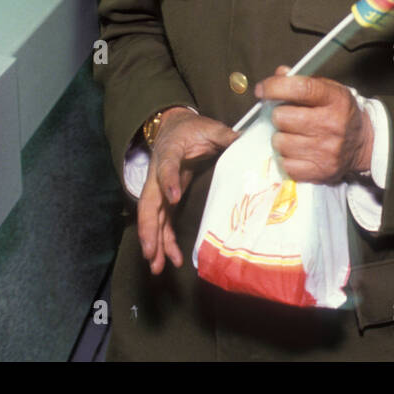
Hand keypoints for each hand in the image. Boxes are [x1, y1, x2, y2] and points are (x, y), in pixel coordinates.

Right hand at [137, 109, 235, 274]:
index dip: (169, 181)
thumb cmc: (192, 129)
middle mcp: (158, 174)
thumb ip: (226, 136)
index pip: (166, 167)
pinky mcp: (165, 199)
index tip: (174, 197)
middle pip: (149, 203)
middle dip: (148, 229)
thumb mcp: (211, 128)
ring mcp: (159, 189)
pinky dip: (165, 241)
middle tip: (150, 252)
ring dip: (153, 243)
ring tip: (156, 267)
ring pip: (152, 218)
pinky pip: (162, 222)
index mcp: (170, 152)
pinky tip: (171, 259)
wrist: (174, 127)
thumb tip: (245, 142)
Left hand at [256, 67, 373, 183]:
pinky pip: (286, 164)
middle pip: (282, 118)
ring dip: (282, 138)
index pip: (300, 89)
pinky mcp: (320, 171)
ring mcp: (326, 151)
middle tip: (288, 117)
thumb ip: (303, 81)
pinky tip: (298, 151)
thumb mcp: (328, 90)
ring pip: (280, 142)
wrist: (362, 144)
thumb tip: (279, 75)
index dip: (275, 87)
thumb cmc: (340, 113)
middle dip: (280, 116)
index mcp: (335, 100)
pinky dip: (287, 158)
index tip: (262, 89)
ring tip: (294, 135)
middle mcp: (331, 125)